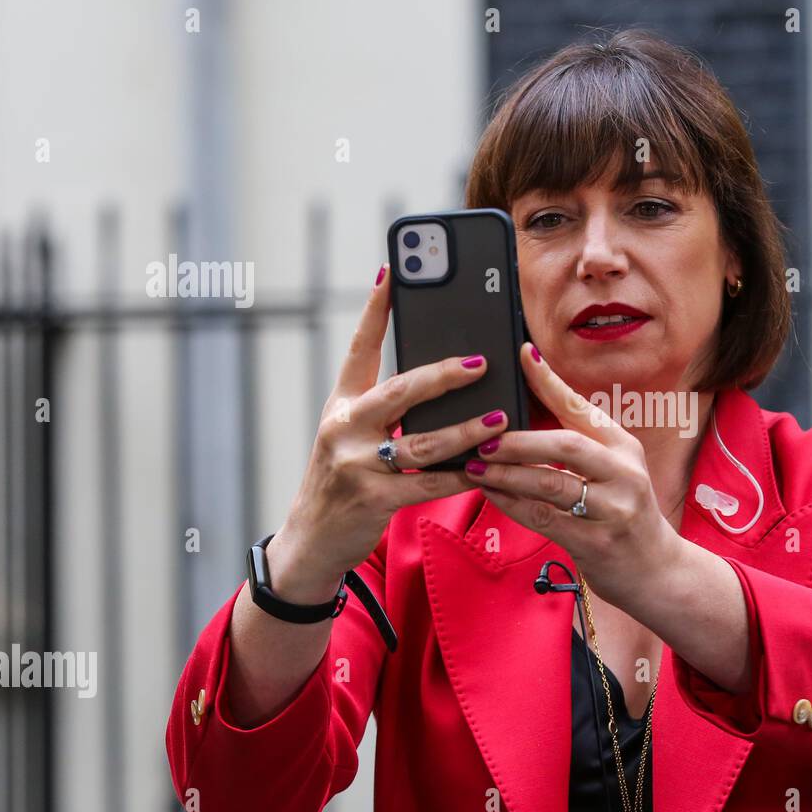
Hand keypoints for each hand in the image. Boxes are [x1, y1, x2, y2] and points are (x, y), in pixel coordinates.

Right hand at [270, 264, 512, 597]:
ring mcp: (355, 464)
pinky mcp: (372, 498)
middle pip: (400, 390)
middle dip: (444, 375)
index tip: (393, 271)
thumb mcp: (351, 436)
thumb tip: (444, 376)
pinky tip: (487, 467)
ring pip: (421, 441)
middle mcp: (344, 427)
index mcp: (342, 403)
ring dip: (466, 429)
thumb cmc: (344, 480)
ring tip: (500, 417)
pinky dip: (461, 475)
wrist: (311, 540)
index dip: (377, 310)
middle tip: (481, 363)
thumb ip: (387, 408)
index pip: (360, 347)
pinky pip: (427, 483)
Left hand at [464, 342, 683, 609]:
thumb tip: (524, 413)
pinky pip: (544, 519)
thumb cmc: (623, 514)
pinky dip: (512, 504)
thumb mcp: (614, 472)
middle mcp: (624, 474)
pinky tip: (491, 494)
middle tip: (483, 437)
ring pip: (551, 484)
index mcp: (624, 448)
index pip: (583, 408)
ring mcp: (613, 510)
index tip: (523, 355)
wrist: (657, 571)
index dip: (551, 381)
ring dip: (507, 474)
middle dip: (519, 440)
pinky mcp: (597, 543)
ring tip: (476, 466)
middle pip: (566, 445)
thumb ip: (579, 446)